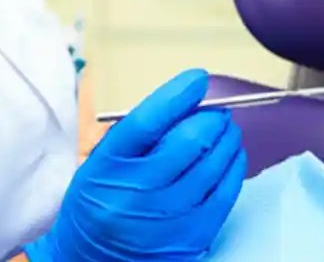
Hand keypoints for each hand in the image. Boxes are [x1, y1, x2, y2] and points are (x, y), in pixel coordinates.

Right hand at [24, 69, 245, 261]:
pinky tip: (231, 158)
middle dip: (211, 118)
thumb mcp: (102, 161)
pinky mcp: (190, 238)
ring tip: (225, 131)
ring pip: (213, 166)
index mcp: (107, 167)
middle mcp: (137, 195)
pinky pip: (225, 195)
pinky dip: (233, 169)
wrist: (89, 260)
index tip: (197, 79)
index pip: (147, 122)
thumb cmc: (98, 201)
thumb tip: (188, 101)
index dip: (177, 95)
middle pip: (189, 142)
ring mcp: (166, 220)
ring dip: (226, 141)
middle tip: (217, 112)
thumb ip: (138, 132)